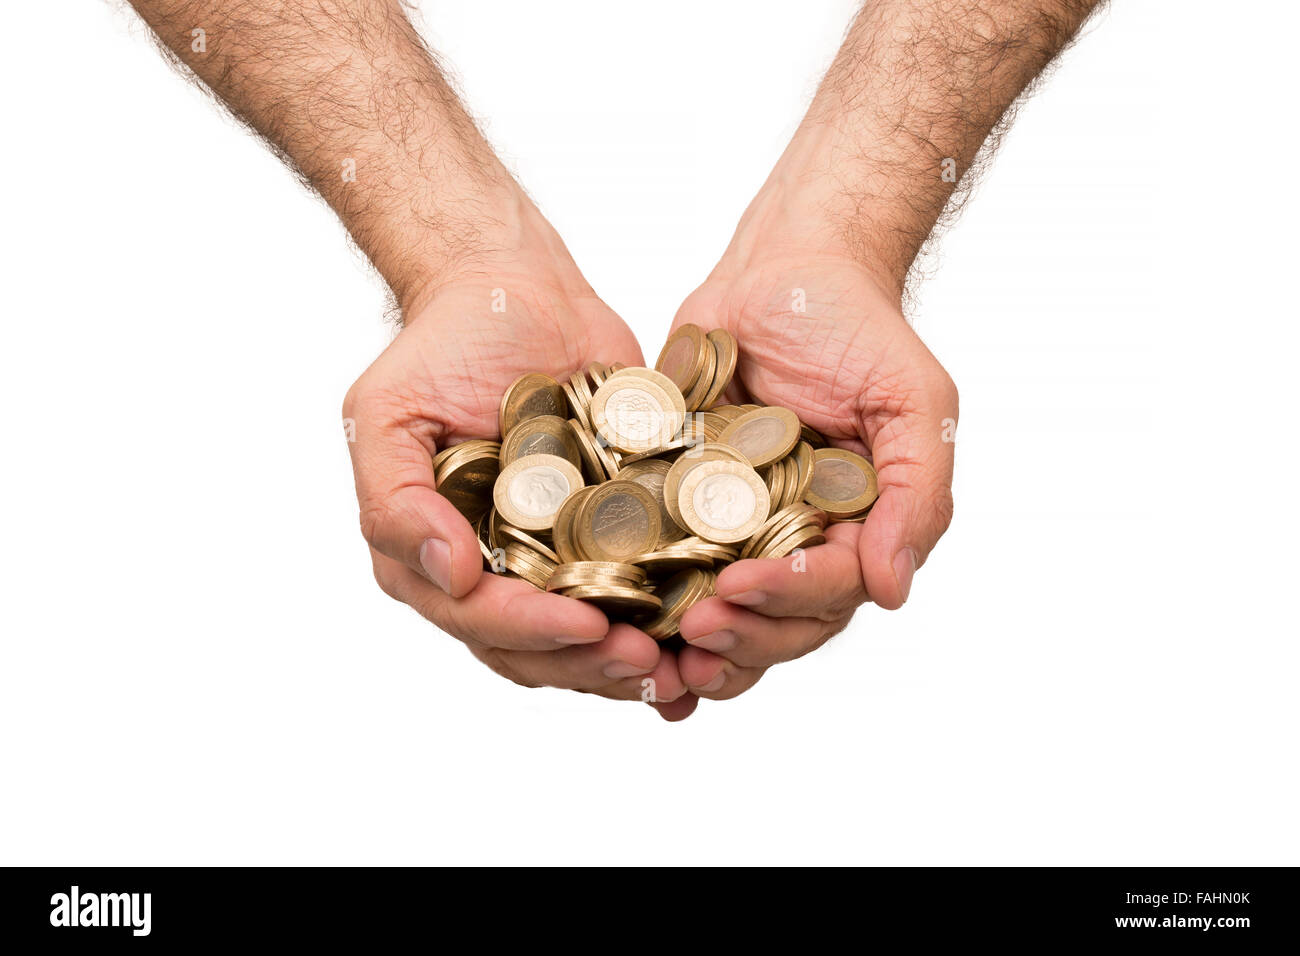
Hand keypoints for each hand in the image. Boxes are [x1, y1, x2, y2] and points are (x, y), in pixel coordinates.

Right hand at [343, 240, 694, 715]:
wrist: (515, 289)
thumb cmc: (440, 349)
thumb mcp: (388, 416)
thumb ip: (395, 502)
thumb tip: (451, 575)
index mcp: (437, 557)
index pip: (480, 619)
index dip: (532, 630)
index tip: (587, 626)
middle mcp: (495, 571)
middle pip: (539, 649)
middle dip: (593, 664)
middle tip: (650, 662)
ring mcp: (556, 555)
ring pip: (592, 636)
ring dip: (635, 661)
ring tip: (688, 669)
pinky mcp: (615, 530)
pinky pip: (643, 587)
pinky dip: (672, 619)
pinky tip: (710, 633)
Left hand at [667, 190, 957, 702]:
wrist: (785, 266)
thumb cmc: (860, 329)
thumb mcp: (913, 403)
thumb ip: (916, 495)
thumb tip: (893, 592)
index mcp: (857, 531)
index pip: (830, 591)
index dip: (788, 600)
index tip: (741, 587)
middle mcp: (798, 541)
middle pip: (774, 622)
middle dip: (737, 637)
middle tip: (694, 634)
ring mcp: (736, 527)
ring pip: (719, 609)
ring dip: (691, 641)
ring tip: (654, 651)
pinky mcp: (678, 502)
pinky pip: (661, 559)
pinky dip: (644, 598)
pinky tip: (614, 619)